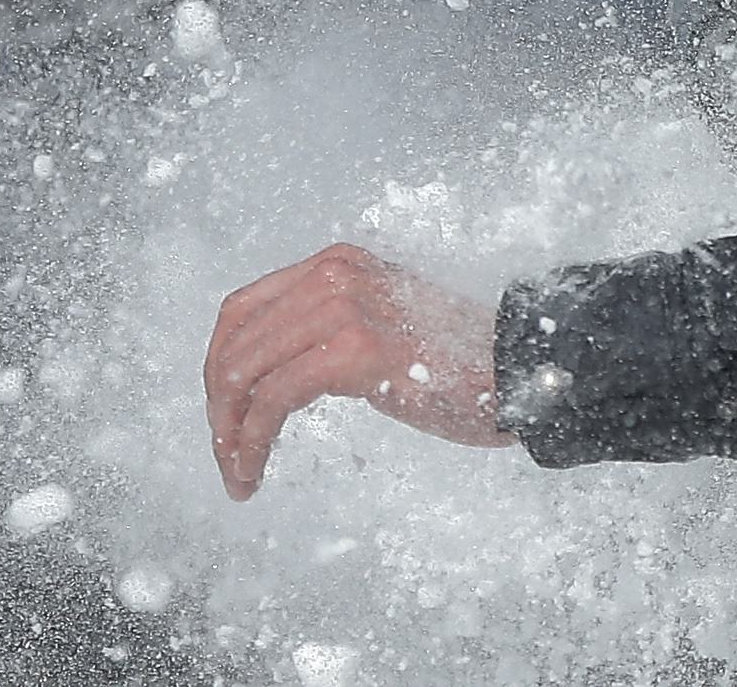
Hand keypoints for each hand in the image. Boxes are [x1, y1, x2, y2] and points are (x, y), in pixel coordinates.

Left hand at [205, 243, 512, 500]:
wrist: (518, 369)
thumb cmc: (458, 361)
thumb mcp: (380, 324)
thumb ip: (329, 329)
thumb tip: (269, 372)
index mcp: (338, 264)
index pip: (243, 309)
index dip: (218, 366)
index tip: (223, 414)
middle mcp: (334, 274)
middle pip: (234, 342)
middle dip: (218, 408)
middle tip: (226, 454)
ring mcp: (344, 307)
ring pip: (244, 373)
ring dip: (228, 432)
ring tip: (237, 472)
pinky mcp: (355, 350)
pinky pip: (272, 401)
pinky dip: (250, 441)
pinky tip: (253, 471)